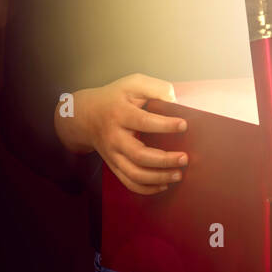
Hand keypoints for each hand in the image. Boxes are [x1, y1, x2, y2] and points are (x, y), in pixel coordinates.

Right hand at [63, 73, 188, 195]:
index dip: (165, 125)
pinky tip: (164, 184)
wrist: (87, 115)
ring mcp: (113, 154)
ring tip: (178, 174)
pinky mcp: (114, 165)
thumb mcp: (133, 83)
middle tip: (184, 158)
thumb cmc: (116, 97)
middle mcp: (114, 137)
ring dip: (158, 178)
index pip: (143, 121)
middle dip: (163, 160)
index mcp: (120, 113)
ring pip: (134, 174)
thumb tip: (176, 104)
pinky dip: (146, 188)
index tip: (184, 125)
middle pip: (138, 155)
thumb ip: (156, 88)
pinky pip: (128, 183)